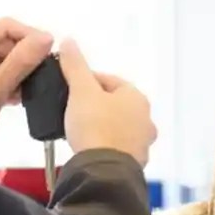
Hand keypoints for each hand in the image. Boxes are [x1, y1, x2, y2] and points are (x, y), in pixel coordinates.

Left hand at [0, 18, 53, 135]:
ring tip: (25, 90)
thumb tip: (48, 38)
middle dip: (25, 59)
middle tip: (39, 78)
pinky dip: (11, 80)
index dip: (31, 36)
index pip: (7, 26)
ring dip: (19, 72)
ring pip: (7, 57)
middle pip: (8, 41)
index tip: (51, 52)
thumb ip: (22, 62)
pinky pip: (0, 69)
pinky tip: (16, 96)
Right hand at [56, 39, 156, 166]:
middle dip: (94, 106)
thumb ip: (75, 66)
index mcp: (136, 97)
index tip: (68, 88)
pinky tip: (88, 149)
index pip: (108, 80)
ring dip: (100, 127)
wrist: (103, 172)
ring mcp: (142, 143)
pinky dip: (103, 146)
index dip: (85, 81)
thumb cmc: (95, 128)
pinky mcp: (134, 163)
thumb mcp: (80, 91)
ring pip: (117, 127)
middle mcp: (145, 119)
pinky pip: (116, 148)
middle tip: (72, 110)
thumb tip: (69, 42)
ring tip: (78, 131)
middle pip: (114, 105)